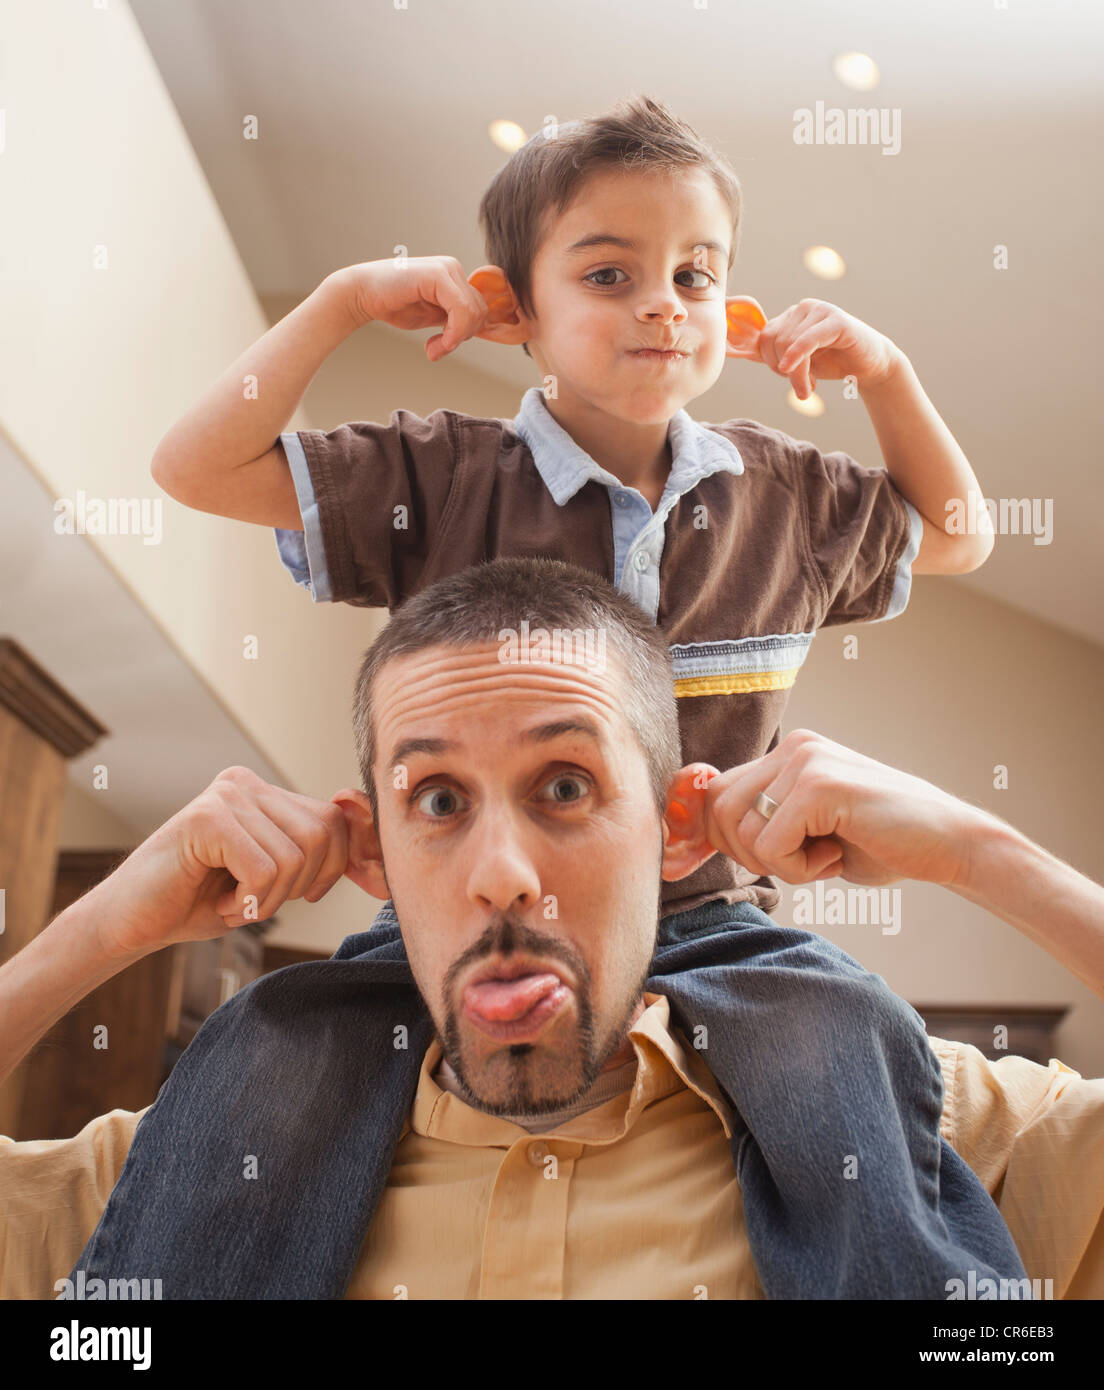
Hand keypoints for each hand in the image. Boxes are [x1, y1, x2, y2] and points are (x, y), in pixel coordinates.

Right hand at [89, 767, 350, 958]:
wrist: (132, 923)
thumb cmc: (201, 902)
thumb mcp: (274, 877)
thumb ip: (316, 855)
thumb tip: (375, 849)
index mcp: (265, 792)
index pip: (336, 821)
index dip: (334, 867)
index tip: (306, 895)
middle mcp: (247, 782)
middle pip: (322, 836)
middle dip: (299, 886)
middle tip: (255, 901)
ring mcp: (227, 794)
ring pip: (295, 857)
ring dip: (268, 899)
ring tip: (231, 900)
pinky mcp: (207, 817)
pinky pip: (264, 869)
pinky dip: (247, 902)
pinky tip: (217, 900)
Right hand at [342, 255, 490, 361]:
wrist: (362, 294)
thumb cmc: (395, 305)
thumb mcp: (434, 316)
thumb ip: (455, 321)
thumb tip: (481, 331)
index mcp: (454, 278)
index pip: (479, 310)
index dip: (467, 334)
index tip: (443, 347)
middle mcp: (453, 269)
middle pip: (480, 311)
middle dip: (462, 337)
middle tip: (436, 350)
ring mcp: (446, 269)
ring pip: (474, 312)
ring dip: (456, 338)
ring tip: (434, 349)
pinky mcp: (437, 275)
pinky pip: (462, 310)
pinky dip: (454, 333)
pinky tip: (438, 344)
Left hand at [700, 730, 979, 887]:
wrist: (950, 845)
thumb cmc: (881, 842)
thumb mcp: (809, 827)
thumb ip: (764, 820)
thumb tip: (697, 836)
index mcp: (788, 753)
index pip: (715, 793)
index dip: (716, 837)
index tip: (740, 863)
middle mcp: (793, 747)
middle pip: (717, 810)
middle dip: (747, 853)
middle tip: (798, 862)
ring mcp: (805, 761)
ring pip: (741, 830)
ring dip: (778, 864)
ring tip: (823, 857)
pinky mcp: (819, 785)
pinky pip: (771, 846)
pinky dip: (798, 870)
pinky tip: (836, 859)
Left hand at [732, 298, 899, 398]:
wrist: (870, 366)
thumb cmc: (834, 363)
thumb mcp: (798, 361)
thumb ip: (775, 356)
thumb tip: (739, 352)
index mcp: (792, 316)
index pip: (765, 338)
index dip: (770, 362)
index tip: (787, 377)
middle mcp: (804, 309)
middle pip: (775, 340)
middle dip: (782, 370)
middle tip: (800, 387)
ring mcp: (821, 311)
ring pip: (790, 344)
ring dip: (797, 374)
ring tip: (809, 387)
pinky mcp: (837, 320)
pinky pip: (808, 338)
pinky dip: (797, 355)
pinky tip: (792, 371)